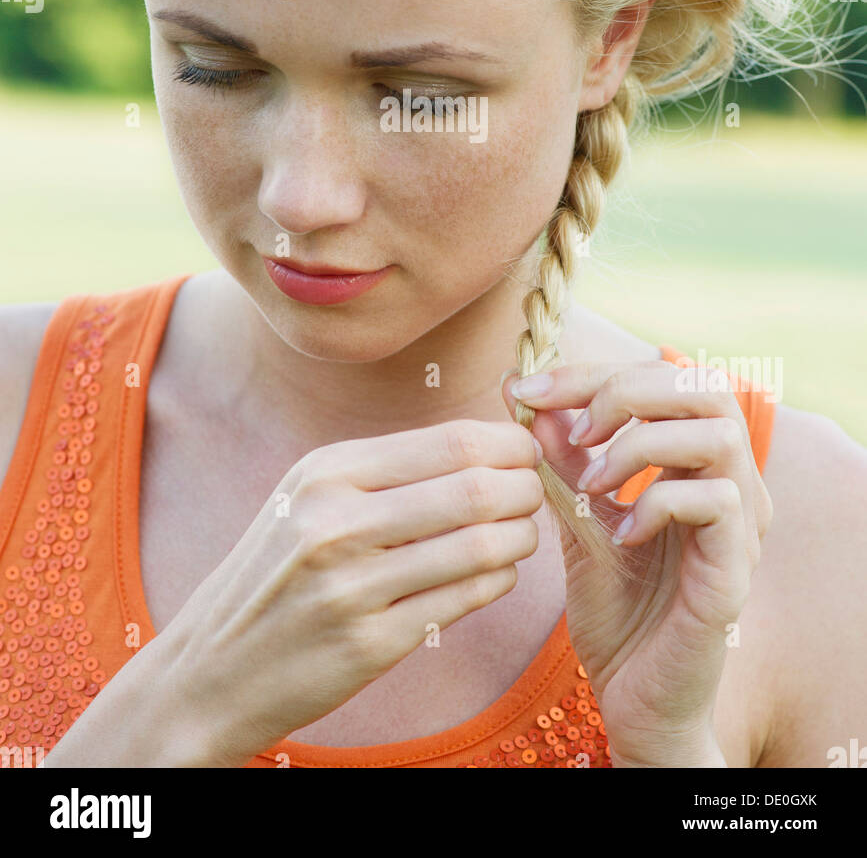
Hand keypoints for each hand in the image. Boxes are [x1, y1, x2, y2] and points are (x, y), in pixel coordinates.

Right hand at [162, 418, 543, 765]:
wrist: (210, 670)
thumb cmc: (275, 573)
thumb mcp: (308, 497)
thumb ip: (386, 470)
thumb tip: (483, 443)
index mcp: (327, 472)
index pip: (451, 442)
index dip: (507, 445)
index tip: (524, 452)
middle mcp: (337, 522)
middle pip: (476, 490)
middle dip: (526, 489)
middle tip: (534, 494)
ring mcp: (354, 586)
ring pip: (483, 547)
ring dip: (520, 538)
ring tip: (519, 535)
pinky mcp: (371, 644)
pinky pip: (466, 600)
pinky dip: (497, 581)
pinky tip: (494, 575)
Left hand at [502, 360, 773, 767]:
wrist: (633, 700)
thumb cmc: (615, 609)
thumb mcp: (575, 517)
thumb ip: (558, 455)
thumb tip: (518, 388)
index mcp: (696, 463)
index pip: (663, 376)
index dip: (593, 371)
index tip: (527, 388)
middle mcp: (731, 483)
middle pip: (704, 385)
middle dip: (624, 390)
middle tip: (572, 429)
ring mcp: (741, 527)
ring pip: (717, 433)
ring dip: (639, 445)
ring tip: (591, 484)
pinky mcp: (735, 572)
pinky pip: (715, 500)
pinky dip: (657, 501)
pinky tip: (622, 535)